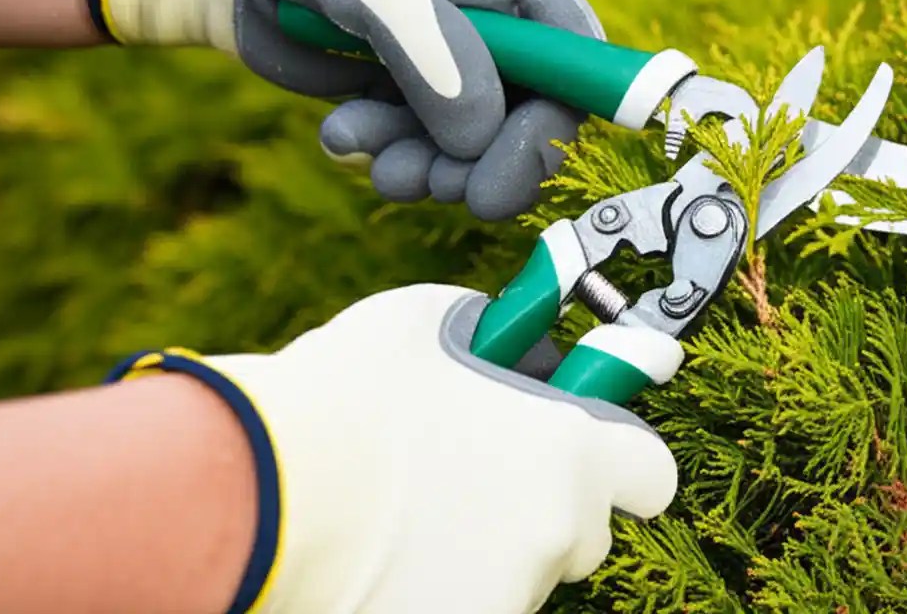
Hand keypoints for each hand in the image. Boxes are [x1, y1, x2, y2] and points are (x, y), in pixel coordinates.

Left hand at [87, 0, 603, 218]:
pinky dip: (382, 158)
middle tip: (434, 182)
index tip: (510, 167)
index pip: (578, 70)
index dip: (558, 125)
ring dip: (422, 170)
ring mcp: (452, 76)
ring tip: (370, 148)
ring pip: (470, 158)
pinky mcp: (407, 106)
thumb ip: (437, 58)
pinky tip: (342, 131)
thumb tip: (478, 139)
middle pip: (530, 130)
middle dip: (478, 166)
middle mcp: (497, 38)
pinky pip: (418, 158)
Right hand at [110, 284, 678, 612]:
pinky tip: (383, 557)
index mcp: (570, 454)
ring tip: (404, 514)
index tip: (586, 448)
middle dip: (541, 506)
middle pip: (580, 530)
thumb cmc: (345, 399)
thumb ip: (492, 330)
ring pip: (519, 573)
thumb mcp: (428, 322)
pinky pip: (471, 602)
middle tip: (470, 476)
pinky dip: (441, 585)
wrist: (255, 491)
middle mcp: (556, 536)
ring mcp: (509, 596)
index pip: (650, 473)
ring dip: (485, 547)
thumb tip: (506, 333)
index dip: (620, 457)